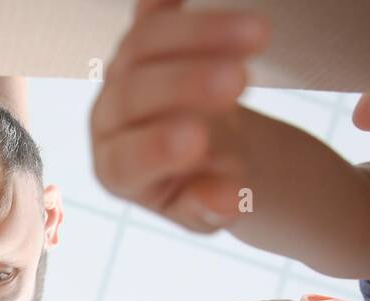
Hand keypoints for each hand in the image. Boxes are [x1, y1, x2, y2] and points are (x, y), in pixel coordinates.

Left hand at [91, 1, 269, 230]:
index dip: (157, 148)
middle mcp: (109, 119)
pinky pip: (152, 12)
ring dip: (202, 32)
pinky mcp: (142, 40)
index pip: (128, 158)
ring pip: (147, 44)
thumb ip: (210, 207)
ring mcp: (121, 73)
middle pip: (135, 94)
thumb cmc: (207, 186)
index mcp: (117, 171)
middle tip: (238, 81)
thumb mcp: (210, 211)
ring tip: (260, 33)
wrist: (211, 152)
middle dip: (185, 84)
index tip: (198, 139)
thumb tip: (226, 200)